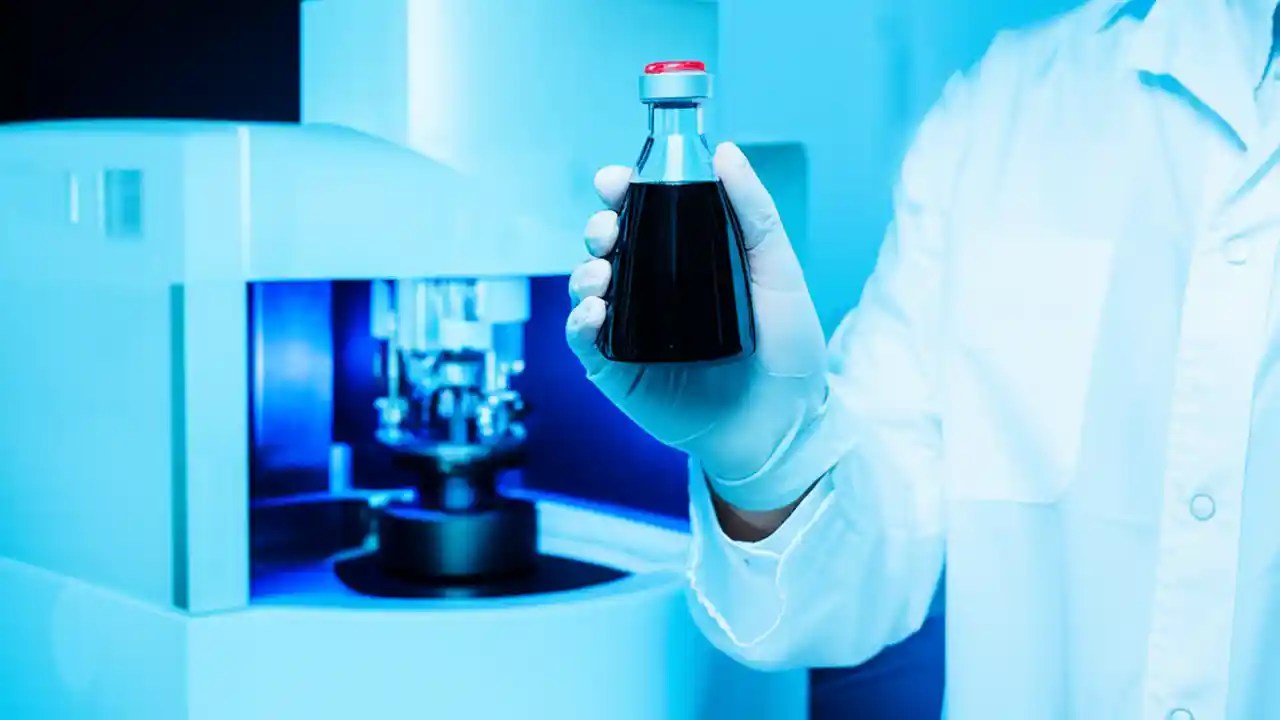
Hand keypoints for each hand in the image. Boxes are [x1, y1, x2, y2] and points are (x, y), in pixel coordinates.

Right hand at [565, 143, 826, 490]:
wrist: (785, 426)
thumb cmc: (787, 353)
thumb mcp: (778, 272)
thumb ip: (755, 212)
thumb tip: (726, 154)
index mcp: (688, 263)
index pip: (645, 217)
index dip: (623, 193)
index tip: (616, 180)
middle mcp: (655, 293)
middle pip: (608, 247)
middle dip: (598, 227)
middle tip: (609, 227)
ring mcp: (634, 333)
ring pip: (588, 289)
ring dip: (583, 273)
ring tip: (601, 273)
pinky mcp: (619, 373)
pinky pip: (585, 342)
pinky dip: (580, 322)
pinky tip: (595, 312)